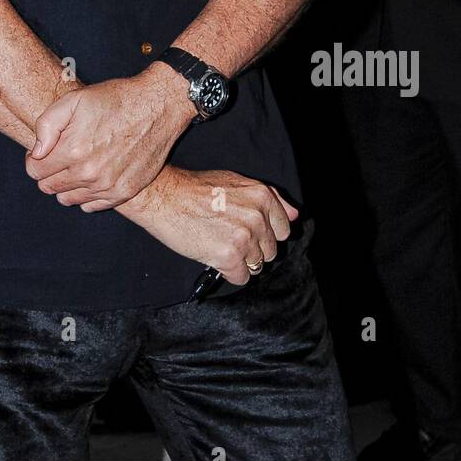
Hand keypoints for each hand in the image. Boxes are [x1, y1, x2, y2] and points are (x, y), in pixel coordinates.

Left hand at [25, 66, 192, 210]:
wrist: (158, 107)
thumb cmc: (115, 99)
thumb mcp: (75, 99)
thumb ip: (46, 125)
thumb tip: (36, 151)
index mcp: (73, 150)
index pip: (35, 171)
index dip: (36, 158)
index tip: (45, 150)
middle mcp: (89, 174)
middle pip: (49, 188)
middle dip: (50, 172)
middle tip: (62, 155)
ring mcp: (108, 186)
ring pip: (68, 199)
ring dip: (67, 184)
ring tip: (78, 164)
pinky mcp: (124, 192)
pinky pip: (92, 206)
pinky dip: (87, 194)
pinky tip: (94, 175)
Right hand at [120, 166, 299, 285]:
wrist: (165, 196)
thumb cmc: (197, 189)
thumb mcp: (237, 182)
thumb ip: (271, 198)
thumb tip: (295, 215)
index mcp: (263, 197)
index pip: (283, 230)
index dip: (264, 234)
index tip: (247, 231)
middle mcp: (258, 217)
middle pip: (270, 251)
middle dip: (251, 248)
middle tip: (226, 235)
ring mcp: (245, 237)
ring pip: (256, 266)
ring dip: (239, 261)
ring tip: (217, 242)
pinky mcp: (229, 256)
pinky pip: (241, 278)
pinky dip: (228, 272)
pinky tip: (213, 255)